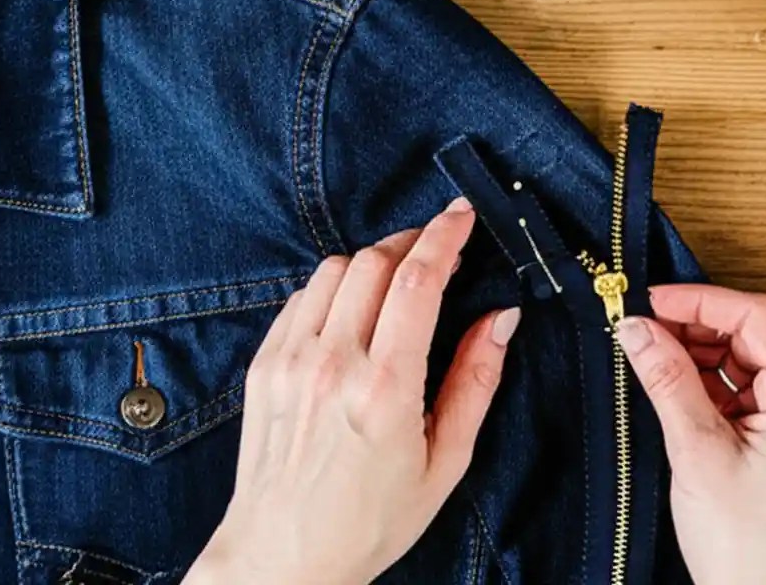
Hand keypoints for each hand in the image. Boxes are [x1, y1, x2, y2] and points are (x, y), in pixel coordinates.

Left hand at [185, 197, 519, 584]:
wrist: (282, 559)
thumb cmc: (369, 521)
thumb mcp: (445, 462)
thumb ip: (476, 381)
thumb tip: (502, 318)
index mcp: (385, 389)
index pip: (417, 281)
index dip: (444, 236)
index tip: (462, 215)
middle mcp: (333, 364)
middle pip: (374, 262)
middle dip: (411, 243)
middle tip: (436, 250)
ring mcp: (290, 362)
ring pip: (333, 271)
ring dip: (372, 263)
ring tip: (396, 283)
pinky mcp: (263, 367)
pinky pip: (300, 298)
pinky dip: (332, 290)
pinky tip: (352, 313)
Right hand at [614, 285, 765, 584]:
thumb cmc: (747, 546)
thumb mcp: (696, 450)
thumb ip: (667, 378)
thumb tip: (638, 328)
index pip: (759, 318)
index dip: (702, 301)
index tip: (655, 300)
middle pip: (754, 332)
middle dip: (696, 324)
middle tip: (643, 324)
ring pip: (744, 356)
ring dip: (696, 350)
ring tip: (649, 350)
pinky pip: (742, 386)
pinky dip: (705, 379)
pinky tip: (669, 377)